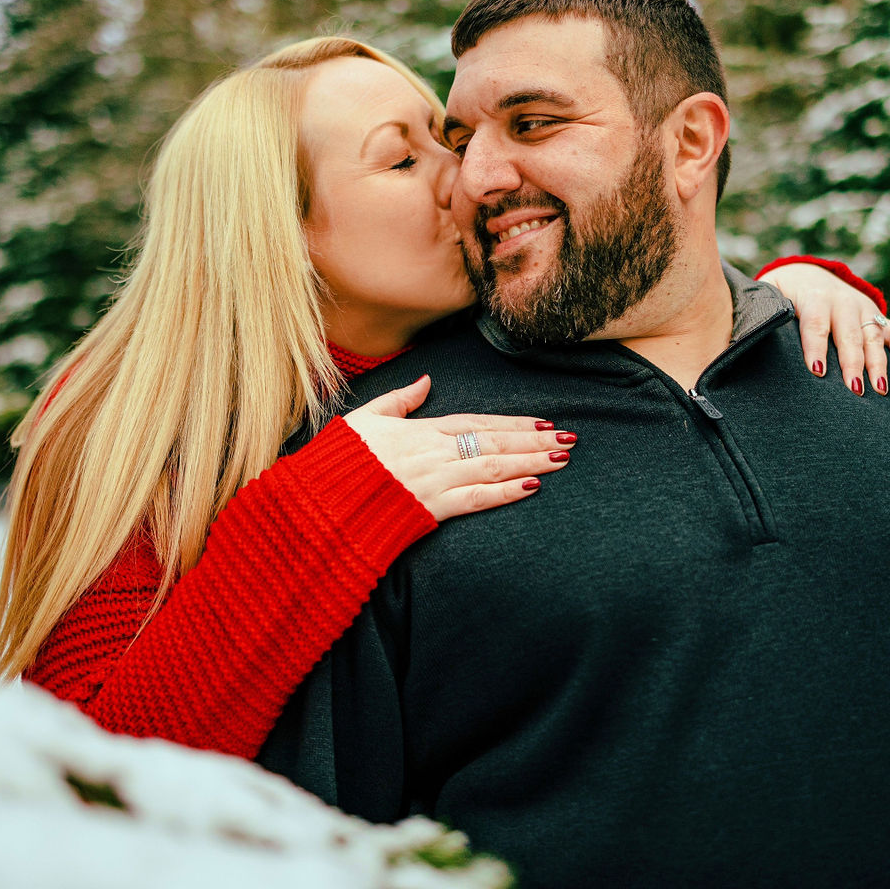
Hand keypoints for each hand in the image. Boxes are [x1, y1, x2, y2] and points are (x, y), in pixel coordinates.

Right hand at [343, 375, 576, 520]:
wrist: (320, 501)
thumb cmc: (339, 462)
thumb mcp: (365, 419)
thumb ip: (399, 400)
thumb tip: (426, 380)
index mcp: (421, 430)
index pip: (478, 423)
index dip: (512, 423)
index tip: (542, 422)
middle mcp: (434, 451)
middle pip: (494, 441)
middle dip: (534, 440)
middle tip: (569, 439)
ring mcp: (435, 479)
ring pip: (494, 467)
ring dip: (530, 462)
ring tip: (561, 459)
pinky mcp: (431, 508)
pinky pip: (476, 498)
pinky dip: (505, 493)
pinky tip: (531, 487)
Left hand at [757, 262, 889, 396]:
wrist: (807, 273)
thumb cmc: (782, 296)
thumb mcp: (768, 298)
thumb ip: (759, 317)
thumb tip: (732, 341)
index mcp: (812, 297)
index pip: (815, 324)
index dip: (816, 347)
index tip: (816, 372)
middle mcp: (841, 301)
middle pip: (849, 335)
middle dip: (853, 363)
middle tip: (855, 391)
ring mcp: (862, 308)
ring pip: (874, 336)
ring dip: (878, 363)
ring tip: (880, 390)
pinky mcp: (875, 315)